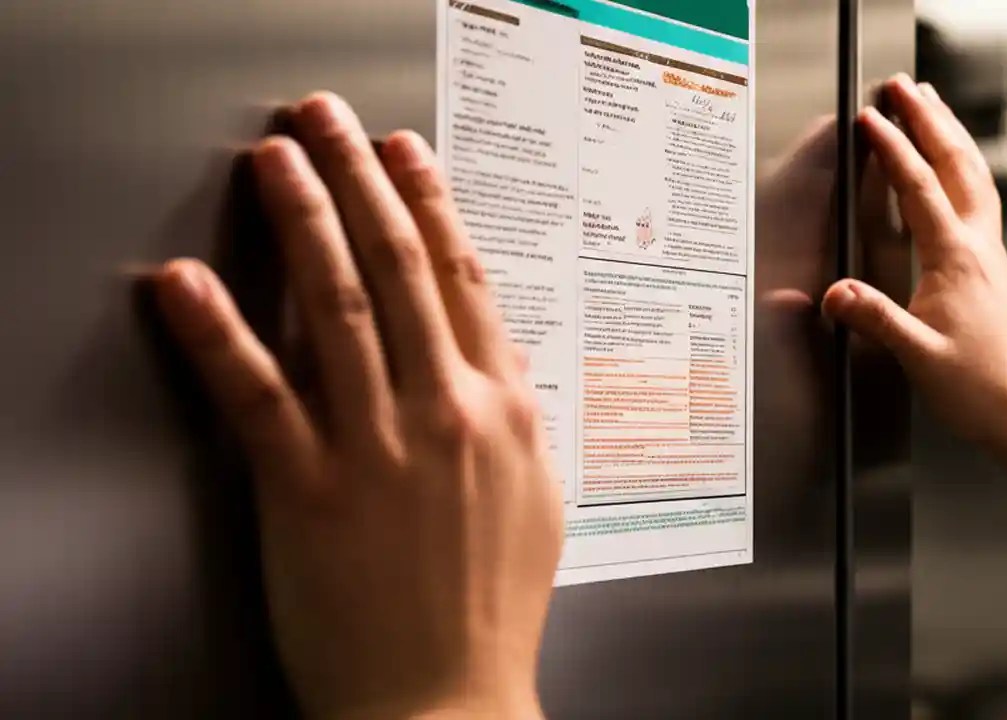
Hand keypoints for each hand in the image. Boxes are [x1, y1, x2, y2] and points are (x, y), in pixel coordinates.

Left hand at [155, 93, 561, 719]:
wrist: (448, 700)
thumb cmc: (492, 608)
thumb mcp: (536, 500)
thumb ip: (516, 418)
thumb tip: (496, 362)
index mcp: (505, 409)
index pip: (465, 281)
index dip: (431, 205)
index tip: (406, 155)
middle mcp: (446, 410)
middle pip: (398, 269)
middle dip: (360, 180)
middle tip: (328, 123)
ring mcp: (378, 445)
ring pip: (334, 306)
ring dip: (300, 220)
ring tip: (273, 164)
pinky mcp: (309, 489)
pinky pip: (256, 391)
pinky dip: (217, 330)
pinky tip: (188, 283)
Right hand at [823, 75, 1006, 453]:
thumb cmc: (976, 388)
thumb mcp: (918, 356)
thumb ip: (877, 320)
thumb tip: (836, 293)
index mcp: (957, 260)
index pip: (918, 188)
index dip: (891, 149)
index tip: (869, 118)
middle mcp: (978, 247)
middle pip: (953, 165)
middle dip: (927, 118)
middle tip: (903, 86)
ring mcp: (988, 253)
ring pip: (972, 175)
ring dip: (950, 134)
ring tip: (933, 103)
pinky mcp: (989, 266)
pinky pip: (978, 197)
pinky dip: (962, 166)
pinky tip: (956, 168)